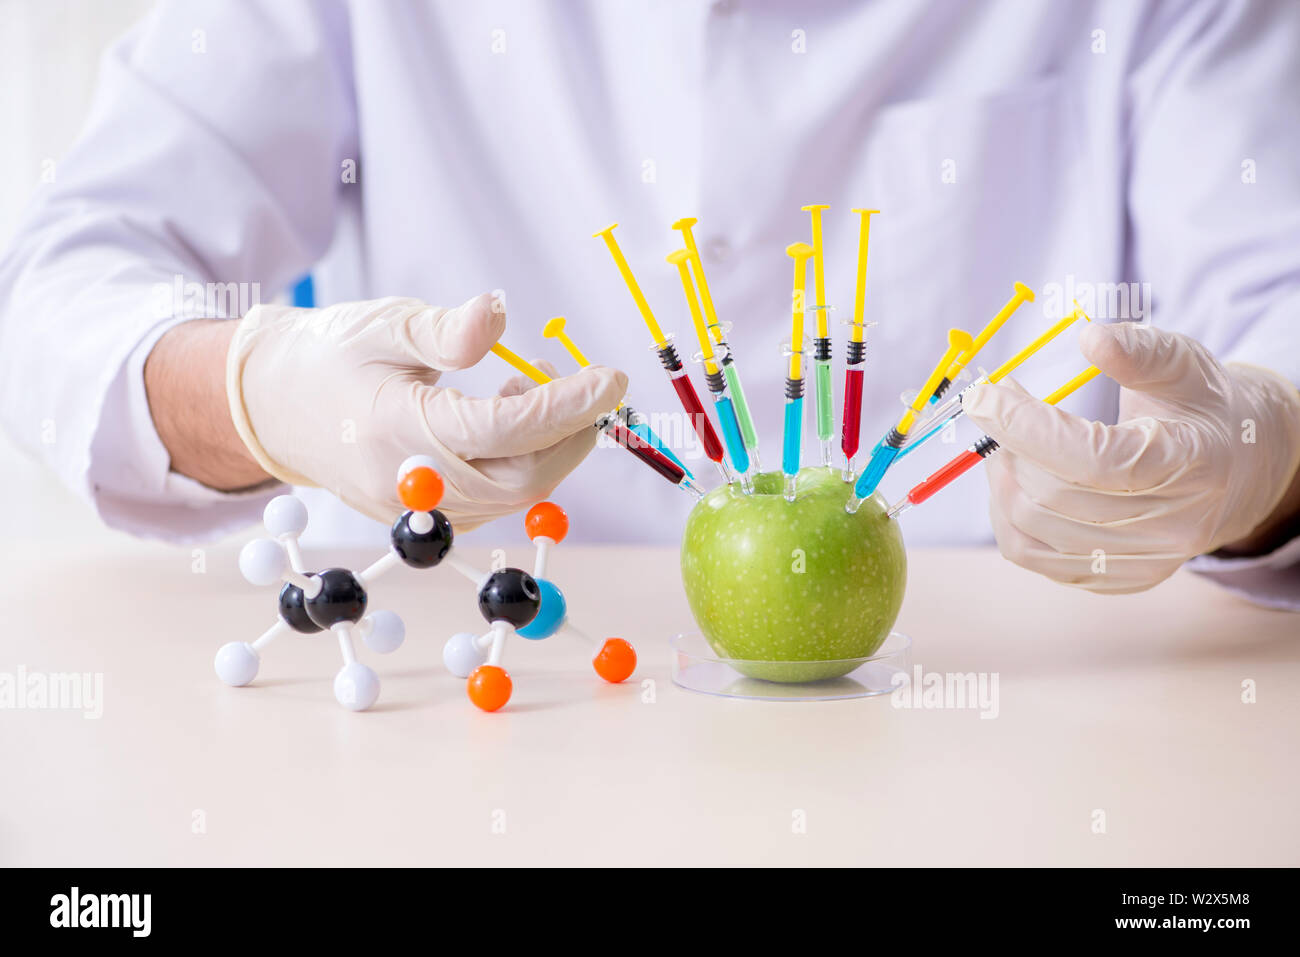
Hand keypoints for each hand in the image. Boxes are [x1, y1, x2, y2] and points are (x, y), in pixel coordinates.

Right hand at [226, 294, 626, 529]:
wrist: (273, 406)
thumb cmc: (330, 355)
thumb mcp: (385, 324)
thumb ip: (447, 329)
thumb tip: (500, 312)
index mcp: (398, 430)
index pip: (504, 430)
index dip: (567, 406)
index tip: (612, 379)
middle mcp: (411, 483)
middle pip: (521, 478)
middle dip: (571, 434)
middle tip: (586, 383)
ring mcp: (417, 510)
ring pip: (512, 495)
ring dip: (547, 446)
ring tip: (530, 386)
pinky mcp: (425, 517)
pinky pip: (492, 499)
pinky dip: (520, 461)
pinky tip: (508, 412)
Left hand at [963, 322, 1299, 592]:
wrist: (1235, 470)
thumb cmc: (1199, 408)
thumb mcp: (1183, 364)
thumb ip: (1139, 350)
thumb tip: (1089, 338)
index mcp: (1192, 463)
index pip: (1095, 458)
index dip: (1028, 428)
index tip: (984, 395)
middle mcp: (1172, 524)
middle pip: (1055, 497)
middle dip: (1008, 447)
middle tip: (996, 408)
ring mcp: (1143, 560)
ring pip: (1032, 530)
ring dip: (1000, 480)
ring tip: (1003, 442)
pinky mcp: (1115, 578)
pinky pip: (1031, 555)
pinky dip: (1005, 515)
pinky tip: (1013, 478)